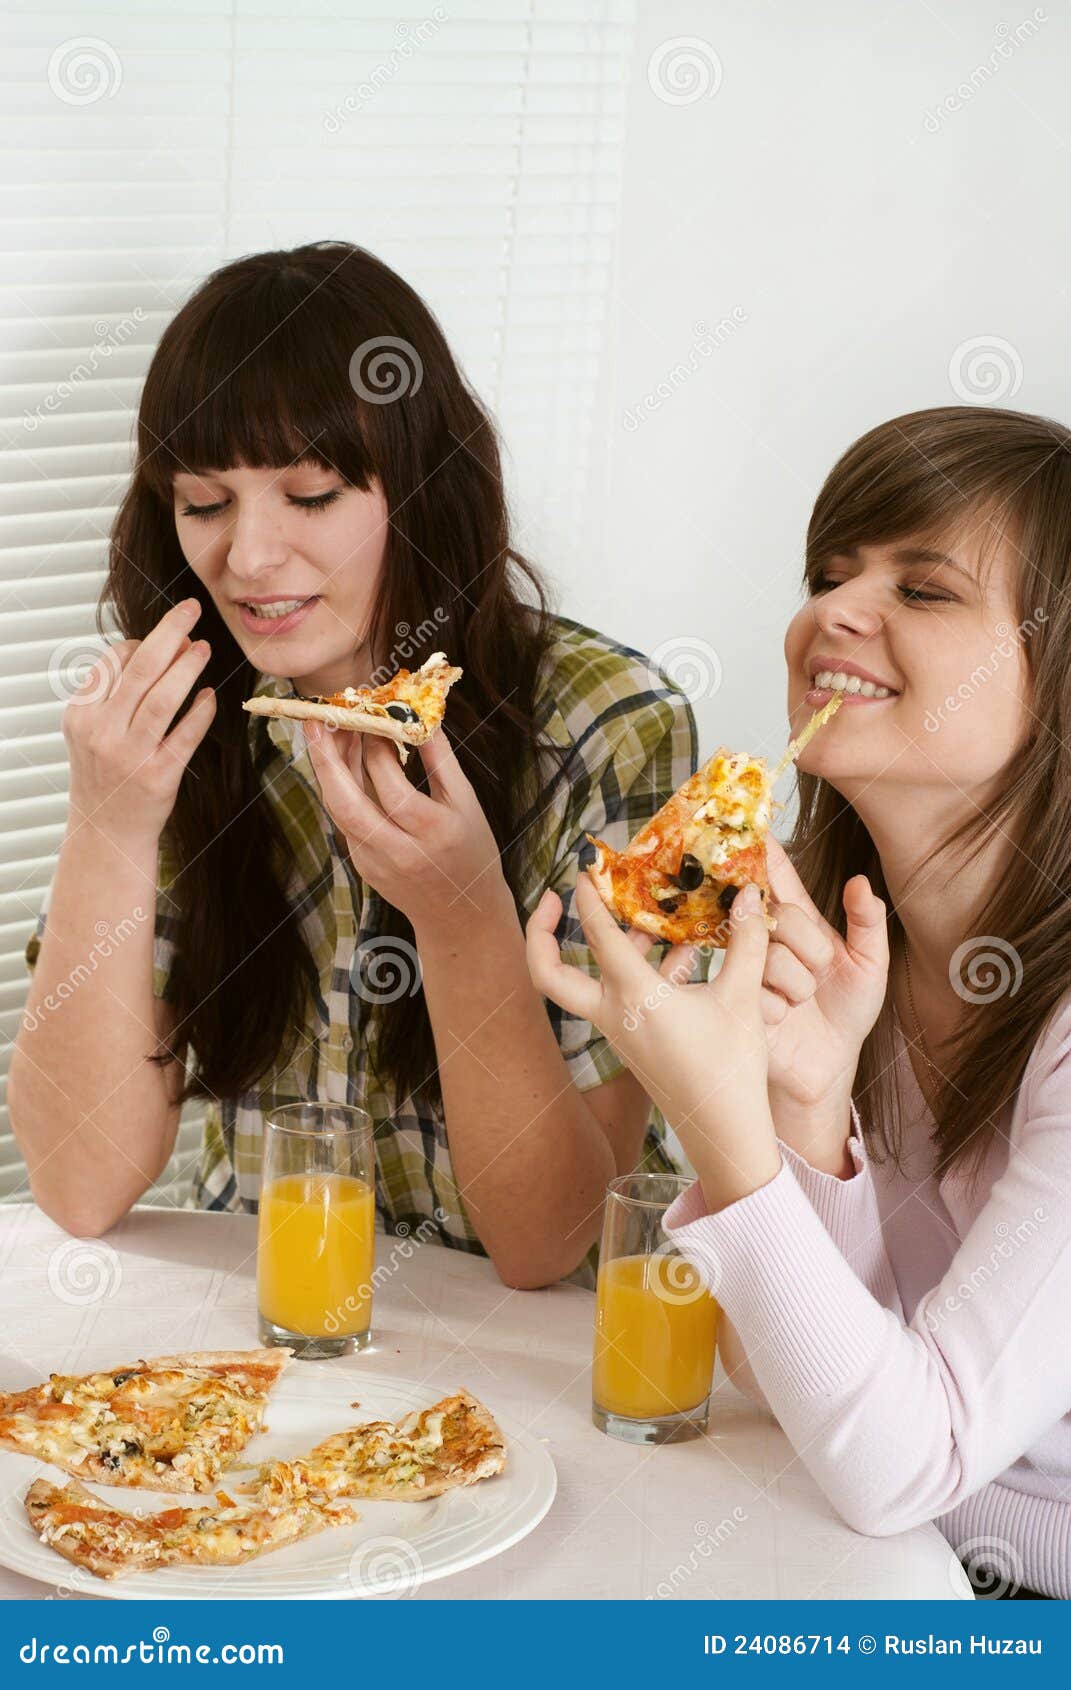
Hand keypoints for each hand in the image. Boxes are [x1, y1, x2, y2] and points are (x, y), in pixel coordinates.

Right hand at [63, 598, 214, 845]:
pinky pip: (185, 736)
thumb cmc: (105, 773)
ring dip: (187, 667)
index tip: (168, 635)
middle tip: (192, 610)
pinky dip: (200, 713)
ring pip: (162, 699)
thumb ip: (115, 693)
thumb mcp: (93, 731)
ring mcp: (129, 756)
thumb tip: (159, 646)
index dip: (143, 642)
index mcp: (81, 715)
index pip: (113, 662)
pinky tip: (210, 696)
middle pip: (140, 670)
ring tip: (205, 648)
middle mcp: (102, 732)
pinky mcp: (158, 777)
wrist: (106, 831)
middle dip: (169, 633)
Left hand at [304, 723, 510, 932]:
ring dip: (328, 770)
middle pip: (348, 804)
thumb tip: (419, 716)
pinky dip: (340, 787)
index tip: (376, 720)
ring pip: (338, 810)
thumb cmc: (471, 853)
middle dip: (326, 760)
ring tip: (326, 732)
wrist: (460, 916)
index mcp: (433, 833)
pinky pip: (344, 820)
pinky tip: (343, 761)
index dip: (378, 751)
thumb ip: (441, 761)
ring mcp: (374, 863)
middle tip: (314, 719)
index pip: (392, 787)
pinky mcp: (362, 866)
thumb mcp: (468, 805)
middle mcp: (398, 852)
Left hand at [527, 874, 776, 1191]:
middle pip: (548, 974)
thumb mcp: (742, 998)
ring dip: (608, 947)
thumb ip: (747, 942)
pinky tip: (686, 955)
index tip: (586, 870)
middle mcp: (613, 1013)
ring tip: (648, 917)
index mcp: (633, 997)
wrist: (725, 1134)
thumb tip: (753, 895)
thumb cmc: (731, 1069)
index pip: (596, 935)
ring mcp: (618, 1031)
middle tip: (555, 900)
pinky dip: (639, 970)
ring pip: (587, 982)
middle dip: (540, 934)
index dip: (588, 897)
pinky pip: (620, 997)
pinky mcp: (633, 1043)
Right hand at [761, 837, 888, 1117]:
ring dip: (798, 985)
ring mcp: (750, 970)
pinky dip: (780, 1010)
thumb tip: (860, 881)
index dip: (765, 854)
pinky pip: (758, 992)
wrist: (829, 1066)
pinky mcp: (738, 1002)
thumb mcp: (871, 965)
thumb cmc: (848, 1010)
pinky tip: (785, 1020)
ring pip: (770, 956)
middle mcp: (769, 940)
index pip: (778, 879)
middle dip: (809, 945)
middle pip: (778, 915)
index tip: (753, 829)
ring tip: (804, 1002)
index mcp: (800, 923)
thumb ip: (869, 922)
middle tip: (822, 971)